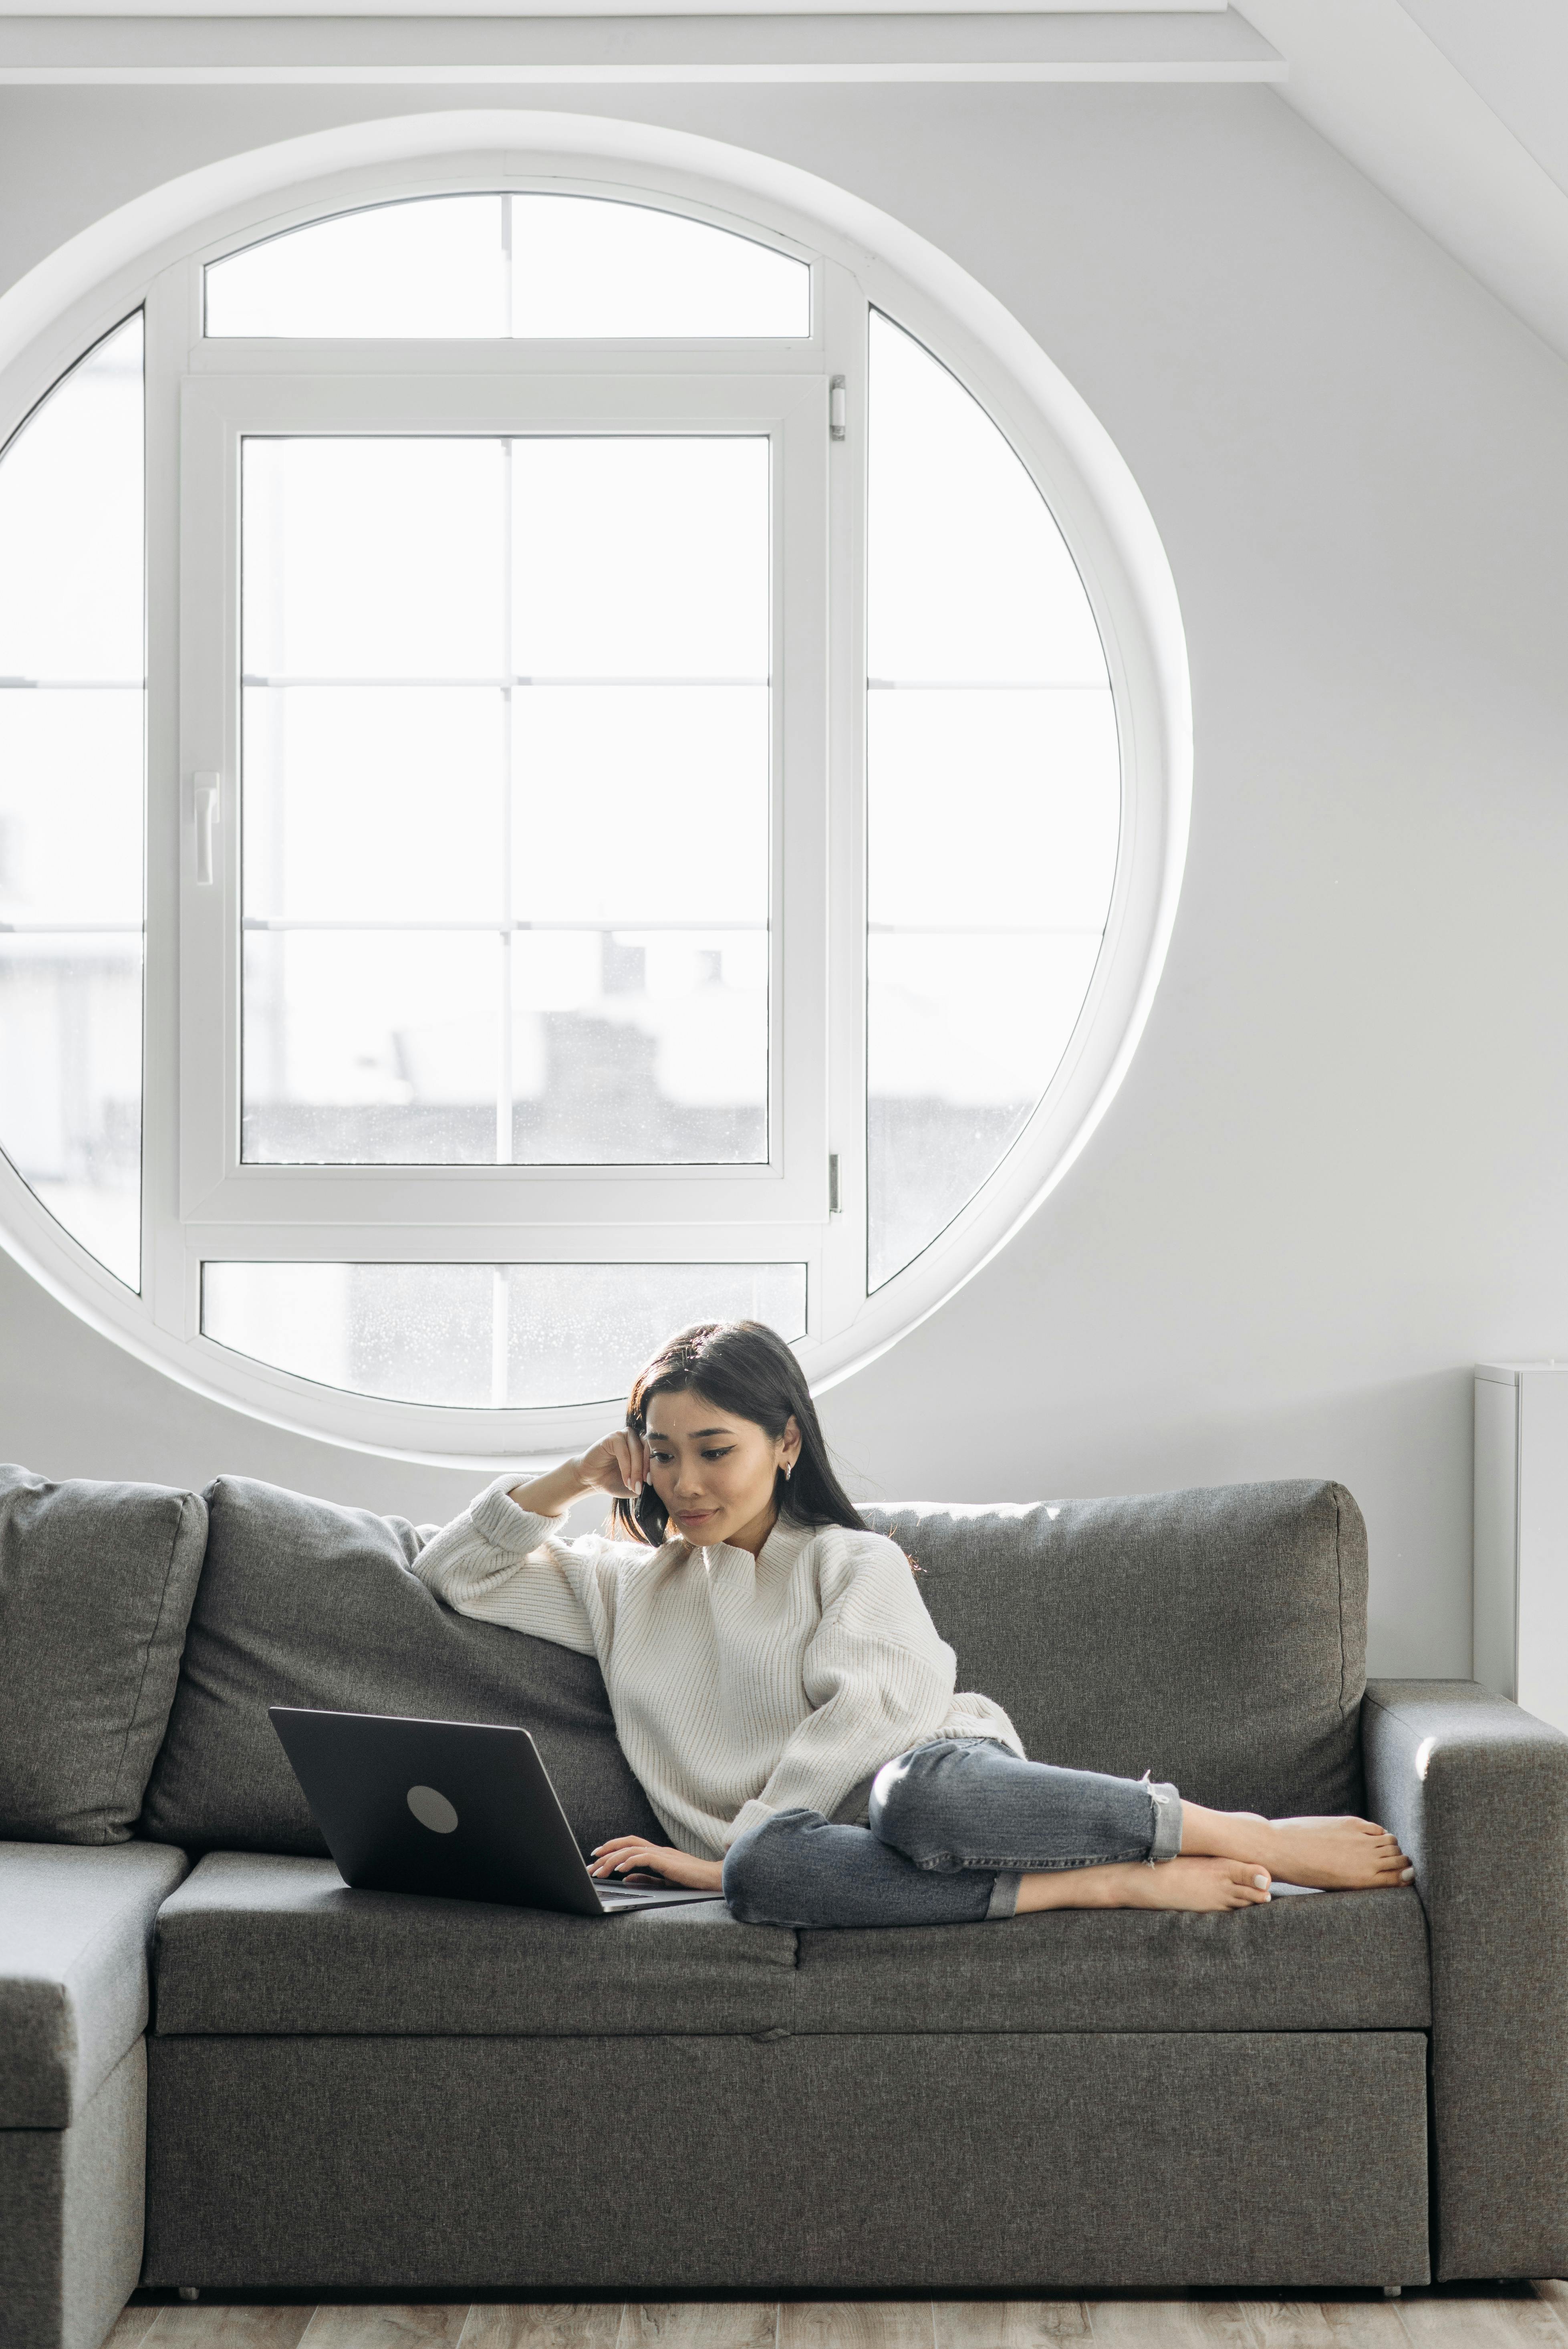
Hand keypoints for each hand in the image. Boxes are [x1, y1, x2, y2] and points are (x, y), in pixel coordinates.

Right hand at [576, 1429, 650, 1502]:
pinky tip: (625, 1479)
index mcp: (644, 1446)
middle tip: (643, 1485)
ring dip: (636, 1470)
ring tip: (633, 1485)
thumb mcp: (635, 1484)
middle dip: (646, 1469)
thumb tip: (662, 1481)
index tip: (651, 1484)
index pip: (656, 1452)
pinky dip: (626, 1467)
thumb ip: (647, 1481)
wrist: (592, 1480)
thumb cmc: (614, 1481)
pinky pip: (623, 1450)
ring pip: (637, 1450)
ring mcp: (624, 1435)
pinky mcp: (613, 1436)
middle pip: (648, 1449)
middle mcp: (636, 1437)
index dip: (655, 1468)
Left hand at [589, 1835, 724, 1892]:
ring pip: (631, 1849)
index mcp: (657, 1854)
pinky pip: (644, 1857)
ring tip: (599, 1869)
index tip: (596, 1858)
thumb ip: (646, 1879)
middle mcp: (658, 1850)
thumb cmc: (693, 1881)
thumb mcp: (664, 1881)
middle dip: (606, 1852)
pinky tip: (620, 1870)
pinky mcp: (668, 1861)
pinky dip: (630, 1861)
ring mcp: (663, 1854)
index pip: (630, 1845)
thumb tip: (625, 1879)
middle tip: (591, 1863)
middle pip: (627, 1843)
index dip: (612, 1848)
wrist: (714, 1879)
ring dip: (613, 1859)